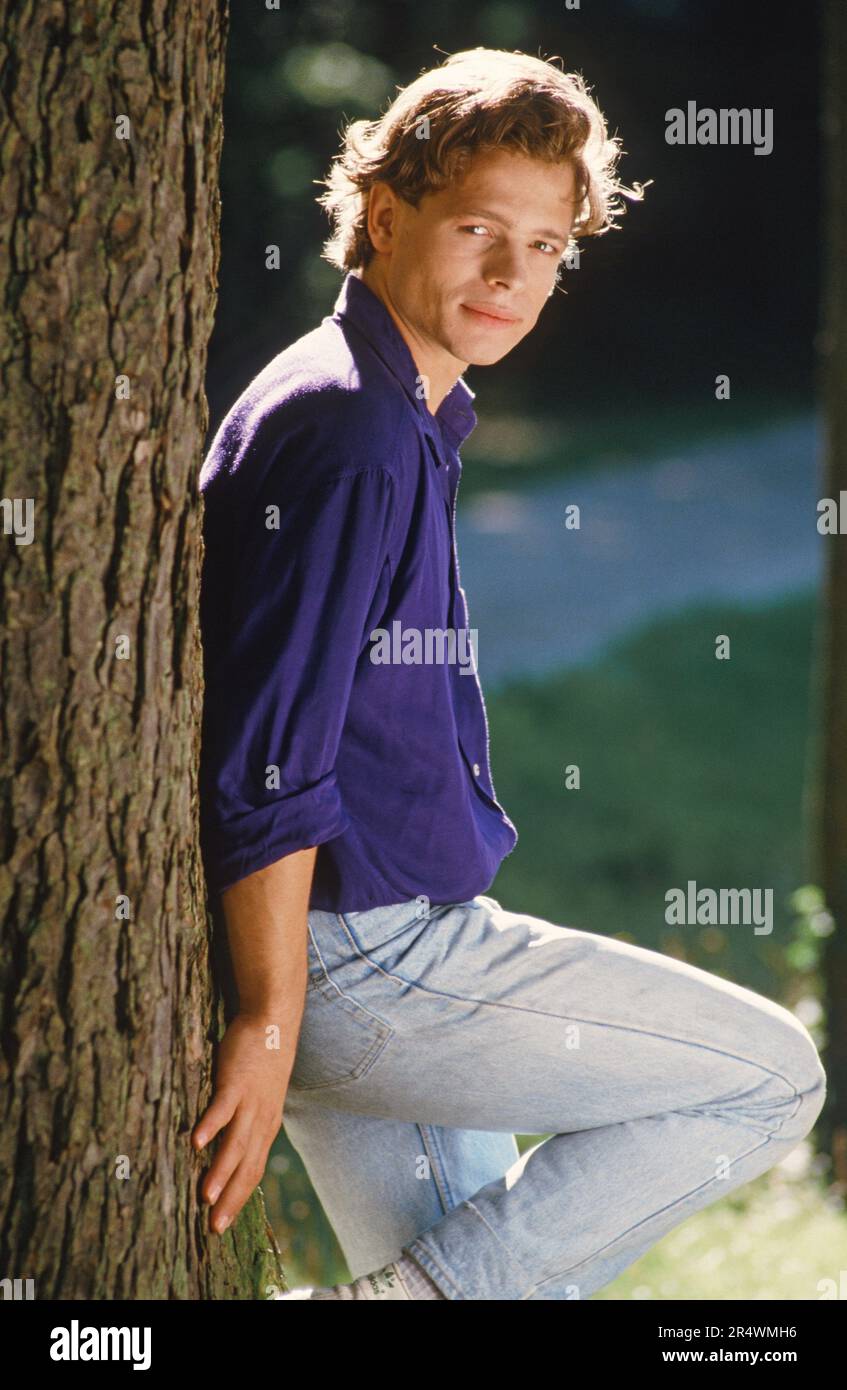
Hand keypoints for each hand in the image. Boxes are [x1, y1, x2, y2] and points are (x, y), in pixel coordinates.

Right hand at [192, 1009, 290, 1234]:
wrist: (274, 1022)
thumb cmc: (262, 1060)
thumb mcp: (260, 1098)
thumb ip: (247, 1121)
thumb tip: (230, 1146)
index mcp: (265, 1127)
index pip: (253, 1171)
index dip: (239, 1199)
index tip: (222, 1225)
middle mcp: (261, 1120)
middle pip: (247, 1167)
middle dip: (230, 1199)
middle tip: (214, 1228)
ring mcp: (250, 1101)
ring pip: (236, 1143)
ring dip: (220, 1171)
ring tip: (204, 1197)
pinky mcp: (236, 1080)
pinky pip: (223, 1107)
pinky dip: (211, 1125)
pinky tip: (195, 1142)